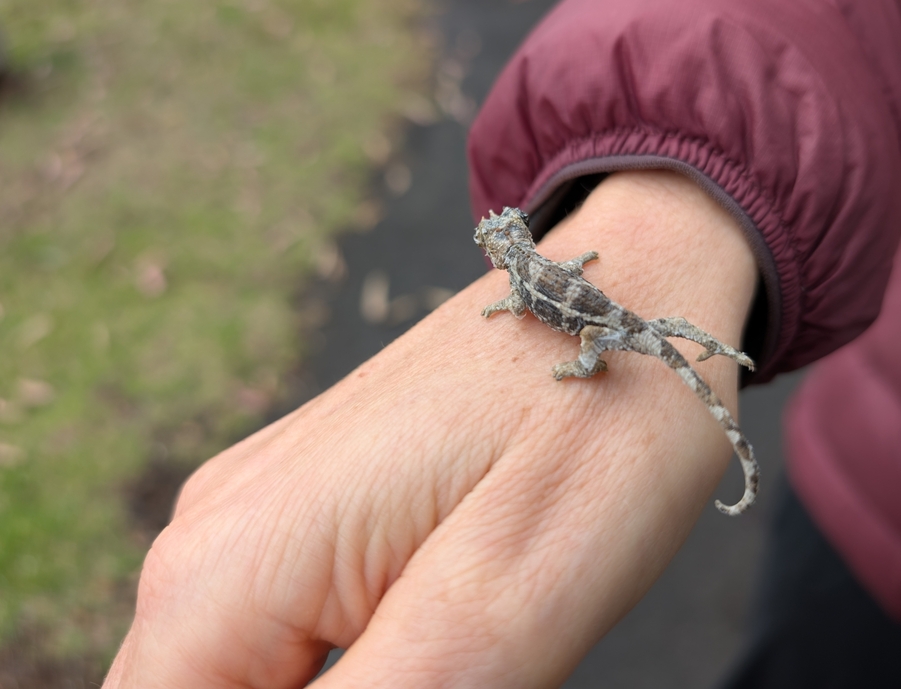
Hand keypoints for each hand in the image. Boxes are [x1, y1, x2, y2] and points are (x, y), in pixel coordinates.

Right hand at [103, 172, 756, 687]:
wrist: (633, 300)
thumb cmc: (602, 424)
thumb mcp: (504, 604)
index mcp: (231, 565)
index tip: (432, 681)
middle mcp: (217, 537)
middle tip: (472, 668)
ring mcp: (264, 518)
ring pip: (250, 682)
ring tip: (472, 648)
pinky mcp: (314, 516)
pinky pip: (295, 644)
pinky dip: (364, 669)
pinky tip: (449, 640)